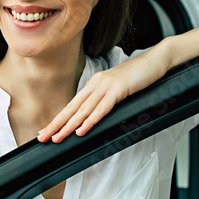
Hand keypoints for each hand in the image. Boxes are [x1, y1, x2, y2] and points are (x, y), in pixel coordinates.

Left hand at [37, 46, 171, 142]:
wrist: (156, 60)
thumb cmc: (140, 75)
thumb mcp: (119, 89)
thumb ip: (107, 100)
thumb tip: (97, 116)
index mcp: (95, 84)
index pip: (73, 104)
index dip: (59, 118)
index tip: (46, 130)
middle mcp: (96, 83)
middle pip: (72, 108)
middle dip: (56, 124)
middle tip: (42, 137)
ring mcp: (106, 85)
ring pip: (83, 110)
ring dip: (68, 126)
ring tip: (57, 138)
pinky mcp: (118, 89)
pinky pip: (101, 108)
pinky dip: (90, 120)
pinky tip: (81, 130)